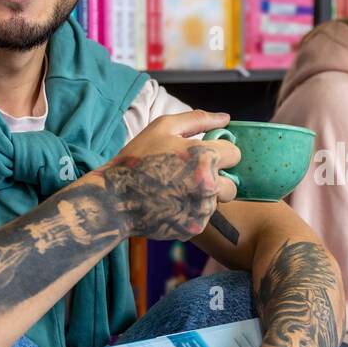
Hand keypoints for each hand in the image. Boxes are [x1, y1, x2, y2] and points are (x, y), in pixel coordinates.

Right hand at [98, 110, 240, 239]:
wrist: (113, 199)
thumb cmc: (136, 159)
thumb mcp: (163, 128)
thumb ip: (198, 120)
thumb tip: (225, 118)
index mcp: (204, 157)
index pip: (235, 154)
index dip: (219, 153)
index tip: (203, 156)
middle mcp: (209, 185)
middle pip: (232, 183)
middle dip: (216, 179)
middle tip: (189, 176)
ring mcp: (202, 210)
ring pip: (216, 202)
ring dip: (203, 196)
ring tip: (175, 190)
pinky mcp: (194, 228)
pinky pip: (202, 217)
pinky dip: (191, 212)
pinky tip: (170, 204)